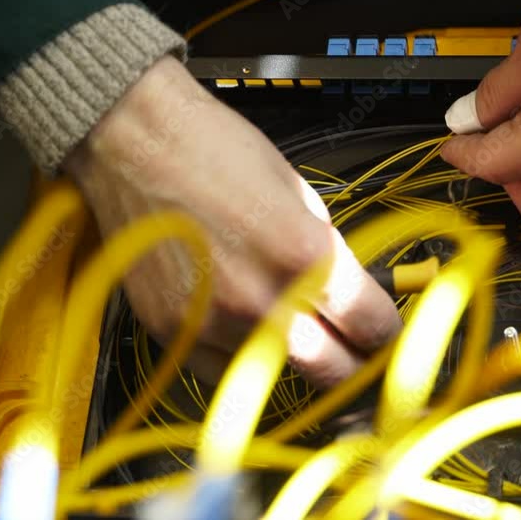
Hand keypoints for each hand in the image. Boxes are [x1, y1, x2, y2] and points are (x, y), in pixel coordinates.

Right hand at [64, 56, 401, 386]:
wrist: (133, 142)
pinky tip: (252, 342)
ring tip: (304, 346)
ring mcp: (213, 324)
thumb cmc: (216, 153)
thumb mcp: (301, 195)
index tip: (385, 336)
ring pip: (279, 379)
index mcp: (307, 256)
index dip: (386, 333)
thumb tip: (353, 298)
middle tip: (360, 358)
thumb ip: (330, 256)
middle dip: (354, 365)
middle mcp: (261, 300)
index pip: (371, 326)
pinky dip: (244, 366)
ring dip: (297, 366)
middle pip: (333, 369)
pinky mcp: (172, 334)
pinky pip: (224, 376)